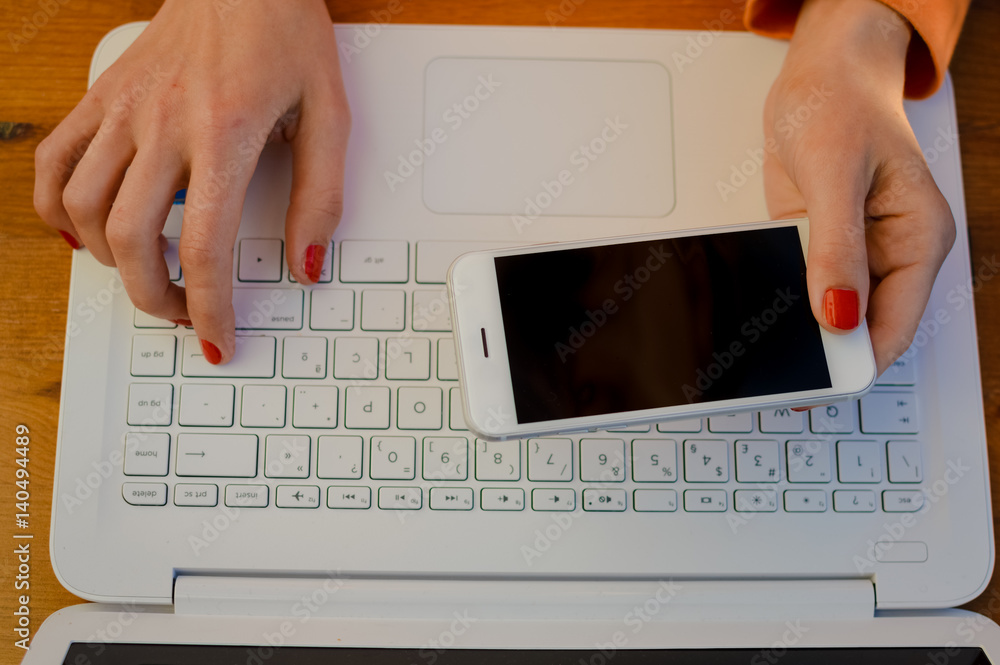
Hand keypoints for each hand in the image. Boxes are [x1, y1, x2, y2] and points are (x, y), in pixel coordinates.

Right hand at [34, 0, 350, 363]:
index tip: (217, 339)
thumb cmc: (286, 32)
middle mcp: (165, 123)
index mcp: (228, 132)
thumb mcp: (329, 114)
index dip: (209, 309)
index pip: (208, 246)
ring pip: (84, 209)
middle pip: (135, 239)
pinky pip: (53, 163)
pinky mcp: (101, 97)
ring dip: (111, 261)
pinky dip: (56, 209)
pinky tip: (85, 231)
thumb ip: (320, 196)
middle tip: (184, 314)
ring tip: (148, 275)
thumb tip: (306, 265)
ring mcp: (123, 109)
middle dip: (155, 297)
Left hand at [762, 0, 954, 375]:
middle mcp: (889, 253)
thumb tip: (837, 313)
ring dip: (796, 333)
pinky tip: (756, 317)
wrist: (817, 76)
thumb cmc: (842, 105)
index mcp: (918, 238)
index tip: (819, 387)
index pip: (895, 323)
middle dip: (823, 354)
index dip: (859, 360)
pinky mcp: (815, 247)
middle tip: (778, 381)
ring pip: (826, 313)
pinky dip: (779, 304)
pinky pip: (798, 288)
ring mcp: (850, 253)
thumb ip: (835, 248)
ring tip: (759, 356)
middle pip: (860, 327)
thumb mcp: (835, 175)